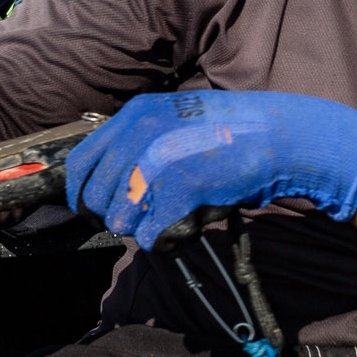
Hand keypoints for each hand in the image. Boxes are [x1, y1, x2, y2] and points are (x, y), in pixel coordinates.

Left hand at [65, 90, 356, 251]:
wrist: (276, 135)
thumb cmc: (229, 133)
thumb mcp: (173, 118)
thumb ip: (138, 142)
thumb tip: (109, 183)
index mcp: (135, 115)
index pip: (80, 164)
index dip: (80, 195)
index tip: (91, 211)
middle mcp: (140, 134)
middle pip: (96, 198)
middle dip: (114, 217)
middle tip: (140, 222)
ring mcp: (159, 161)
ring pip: (121, 221)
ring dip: (142, 230)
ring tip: (169, 221)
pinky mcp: (182, 189)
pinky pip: (151, 236)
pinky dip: (164, 241)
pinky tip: (183, 228)